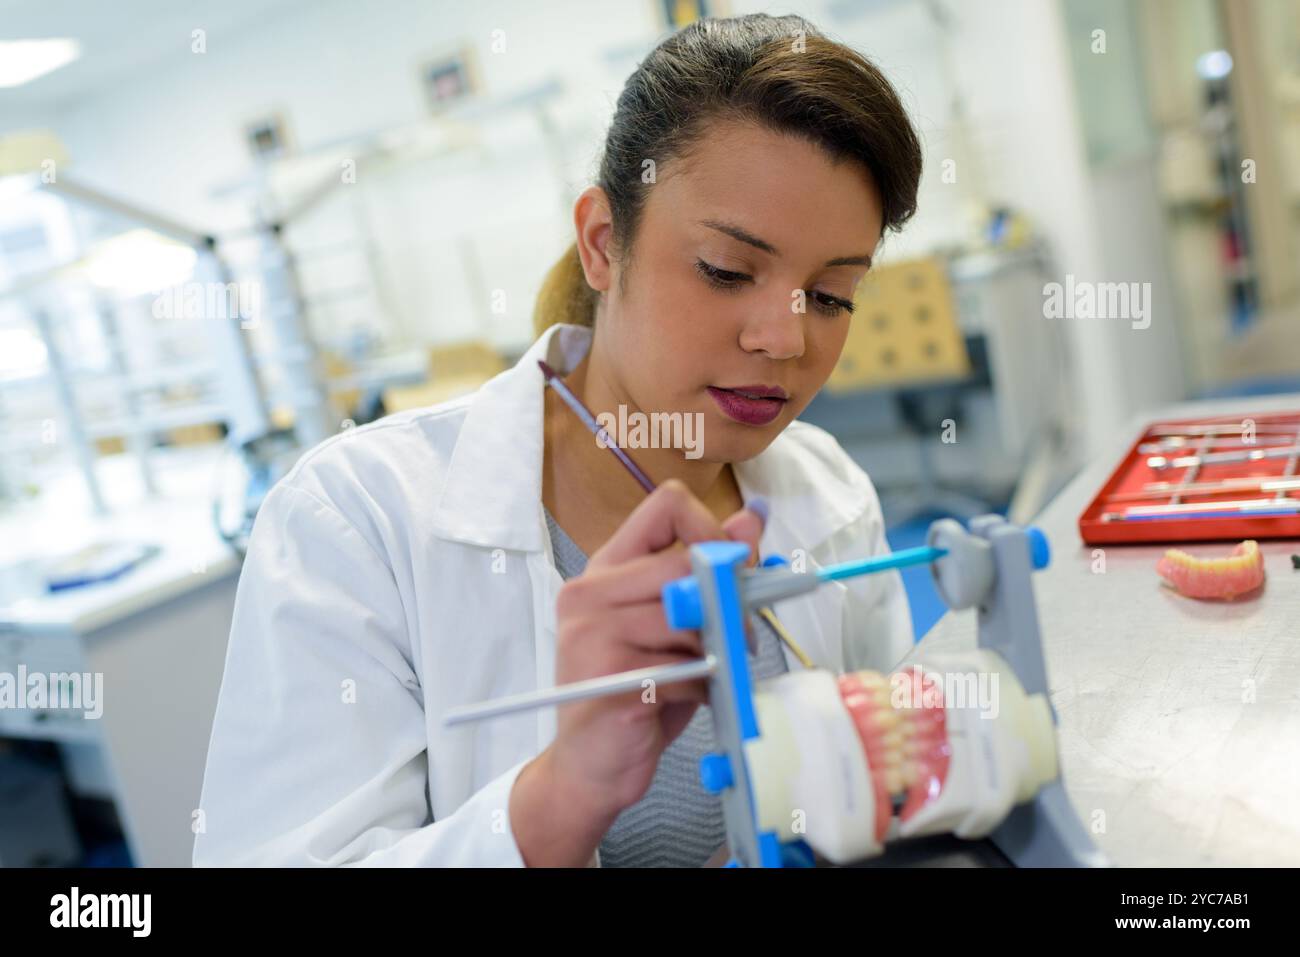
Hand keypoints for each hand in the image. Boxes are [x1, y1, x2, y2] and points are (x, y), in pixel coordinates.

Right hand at [509, 479, 764, 865]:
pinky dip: (707, 687)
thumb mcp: (672, 624)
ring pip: (692, 618)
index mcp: (603, 570)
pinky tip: (697, 698)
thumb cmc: (638, 691)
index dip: (713, 530)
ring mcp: (593, 636)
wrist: (589, 767)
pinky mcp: (611, 680)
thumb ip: (704, 572)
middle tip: (739, 633)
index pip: (666, 506)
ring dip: (719, 649)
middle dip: (728, 599)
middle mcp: (589, 594)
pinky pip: (688, 670)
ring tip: (711, 672)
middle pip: (687, 563)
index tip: (730, 569)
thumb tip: (752, 519)